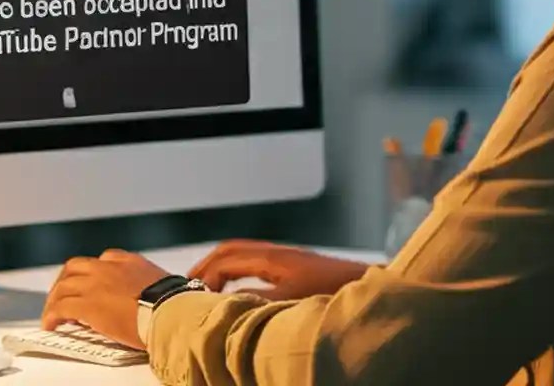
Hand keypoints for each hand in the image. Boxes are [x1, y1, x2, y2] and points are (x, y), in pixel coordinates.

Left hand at [41, 249, 168, 349]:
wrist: (171, 313)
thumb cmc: (173, 304)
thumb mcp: (163, 285)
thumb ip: (148, 287)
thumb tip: (147, 300)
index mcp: (129, 261)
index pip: (103, 260)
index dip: (92, 273)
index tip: (91, 285)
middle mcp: (109, 267)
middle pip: (75, 267)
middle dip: (65, 281)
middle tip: (62, 296)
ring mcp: (95, 284)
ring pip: (63, 286)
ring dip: (55, 299)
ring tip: (53, 314)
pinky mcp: (87, 304)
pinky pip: (60, 308)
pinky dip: (52, 316)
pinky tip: (51, 325)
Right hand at [188, 240, 371, 299]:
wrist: (365, 286)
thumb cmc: (332, 292)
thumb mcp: (291, 300)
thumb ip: (257, 300)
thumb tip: (225, 302)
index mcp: (272, 258)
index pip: (227, 260)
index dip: (206, 277)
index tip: (195, 298)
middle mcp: (276, 253)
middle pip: (231, 250)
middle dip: (207, 265)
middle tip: (188, 284)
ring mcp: (286, 258)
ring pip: (243, 254)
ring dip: (222, 267)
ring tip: (207, 287)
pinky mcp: (295, 267)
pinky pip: (256, 262)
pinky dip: (238, 272)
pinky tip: (238, 291)